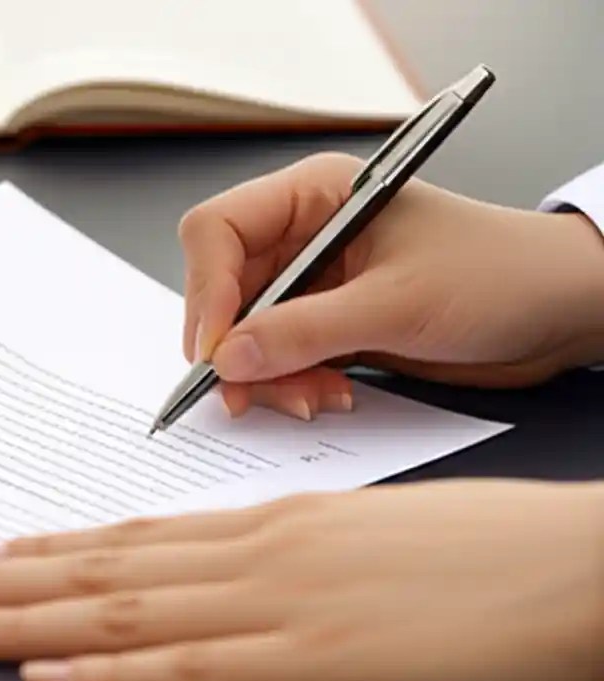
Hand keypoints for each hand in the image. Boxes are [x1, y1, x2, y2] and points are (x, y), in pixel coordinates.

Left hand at [0, 480, 603, 680]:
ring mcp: (278, 605)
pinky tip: (45, 677)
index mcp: (272, 524)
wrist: (584, 565)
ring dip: (16, 618)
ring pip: (118, 611)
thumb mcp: (375, 537)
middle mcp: (255, 553)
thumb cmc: (493, 552)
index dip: (45, 548)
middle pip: (99, 567)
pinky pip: (187, 671)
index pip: (130, 534)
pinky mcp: (316, 663)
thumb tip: (231, 573)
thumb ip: (295, 555)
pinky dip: (106, 676)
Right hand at [179, 152, 603, 420]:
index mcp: (315, 194)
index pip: (218, 231)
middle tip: (246, 394)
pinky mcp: (327, 321)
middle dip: (237, 346)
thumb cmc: (499, 276)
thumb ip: (305, 332)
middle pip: (224, 288)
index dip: (208, 291)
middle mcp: (304, 233)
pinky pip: (278, 356)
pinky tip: (329, 396)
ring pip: (246, 332)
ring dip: (267, 375)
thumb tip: (228, 358)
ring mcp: (313, 280)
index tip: (217, 350)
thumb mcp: (397, 306)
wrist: (559, 311)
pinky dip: (291, 383)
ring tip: (313, 399)